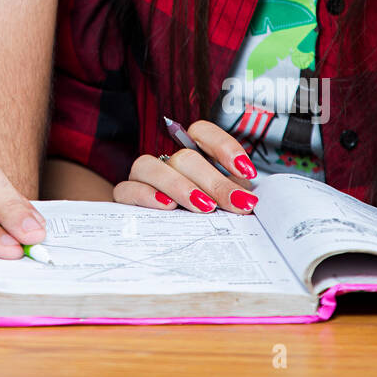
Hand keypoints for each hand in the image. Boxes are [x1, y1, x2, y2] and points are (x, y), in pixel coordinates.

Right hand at [112, 120, 258, 213]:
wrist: (168, 244)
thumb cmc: (203, 219)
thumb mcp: (225, 206)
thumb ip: (235, 198)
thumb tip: (252, 202)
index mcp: (193, 157)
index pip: (202, 132)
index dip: (224, 146)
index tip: (246, 171)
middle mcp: (166, 162)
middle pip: (184, 157)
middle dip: (215, 181)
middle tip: (237, 203)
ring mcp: (143, 178)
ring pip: (150, 166)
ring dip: (179, 185)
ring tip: (204, 206)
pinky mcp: (124, 197)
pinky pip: (126, 189)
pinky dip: (145, 195)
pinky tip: (167, 207)